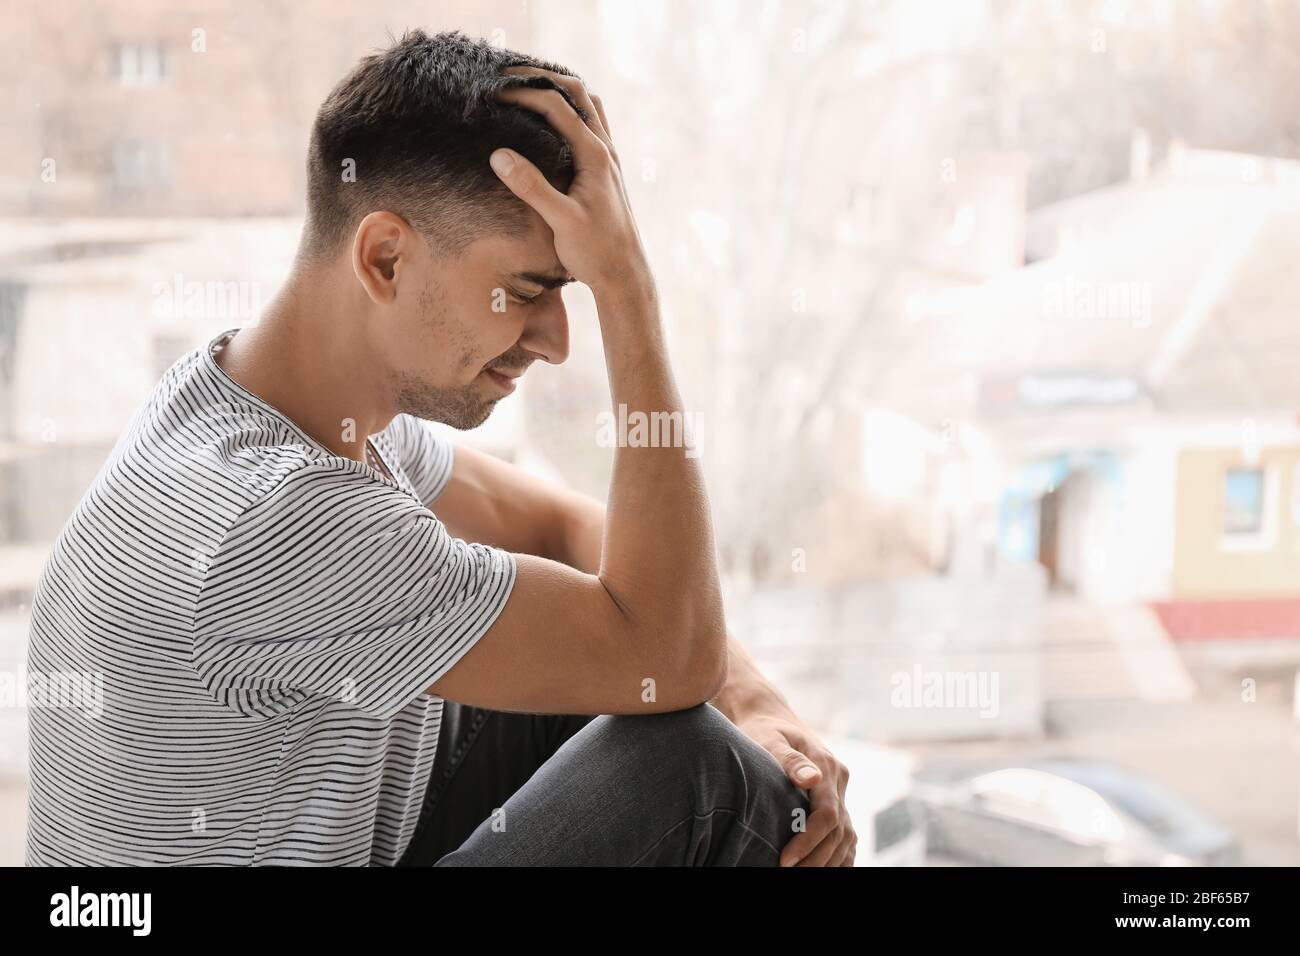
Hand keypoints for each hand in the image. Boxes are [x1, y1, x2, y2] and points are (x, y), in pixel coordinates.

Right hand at [489, 67, 650, 295]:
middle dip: (542, 78)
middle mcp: (605, 150)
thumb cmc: (595, 251)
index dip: (524, 93)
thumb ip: (531, 186)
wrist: (624, 275)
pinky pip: (590, 125)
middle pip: (577, 93)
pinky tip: (550, 121)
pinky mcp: (605, 171)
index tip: (494, 91)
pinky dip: (570, 111)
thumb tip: (498, 154)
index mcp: (594, 155)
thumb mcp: (561, 220)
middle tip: (508, 74)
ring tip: (528, 87)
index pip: (557, 106)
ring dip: (560, 90)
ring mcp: (608, 159)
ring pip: (588, 105)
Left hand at [735, 712, 857, 865]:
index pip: (827, 815)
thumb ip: (790, 760)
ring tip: (802, 875)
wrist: (771, 719)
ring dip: (829, 861)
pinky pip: (845, 834)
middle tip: (786, 873)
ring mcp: (840, 791)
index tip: (784, 860)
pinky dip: (839, 855)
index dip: (808, 841)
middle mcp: (839, 780)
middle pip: (839, 832)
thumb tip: (812, 779)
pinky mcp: (835, 799)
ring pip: (847, 837)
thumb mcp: (770, 739)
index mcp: (827, 766)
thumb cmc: (764, 730)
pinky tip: (825, 868)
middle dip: (816, 858)